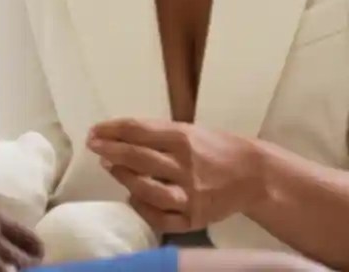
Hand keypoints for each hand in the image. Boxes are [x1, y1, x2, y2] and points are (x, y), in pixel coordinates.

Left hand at [88, 118, 266, 234]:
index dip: (113, 130)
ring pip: (147, 189)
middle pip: (139, 158)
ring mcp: (190, 194)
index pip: (139, 131)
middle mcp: (185, 166)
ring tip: (111, 167)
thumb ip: (159, 134)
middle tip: (93, 145)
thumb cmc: (217, 148)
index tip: (94, 131)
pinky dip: (143, 208)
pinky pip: (161, 218)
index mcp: (184, 138)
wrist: (254, 175)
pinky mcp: (195, 218)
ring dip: (124, 178)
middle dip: (111, 150)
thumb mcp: (191, 131)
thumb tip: (120, 137)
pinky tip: (132, 197)